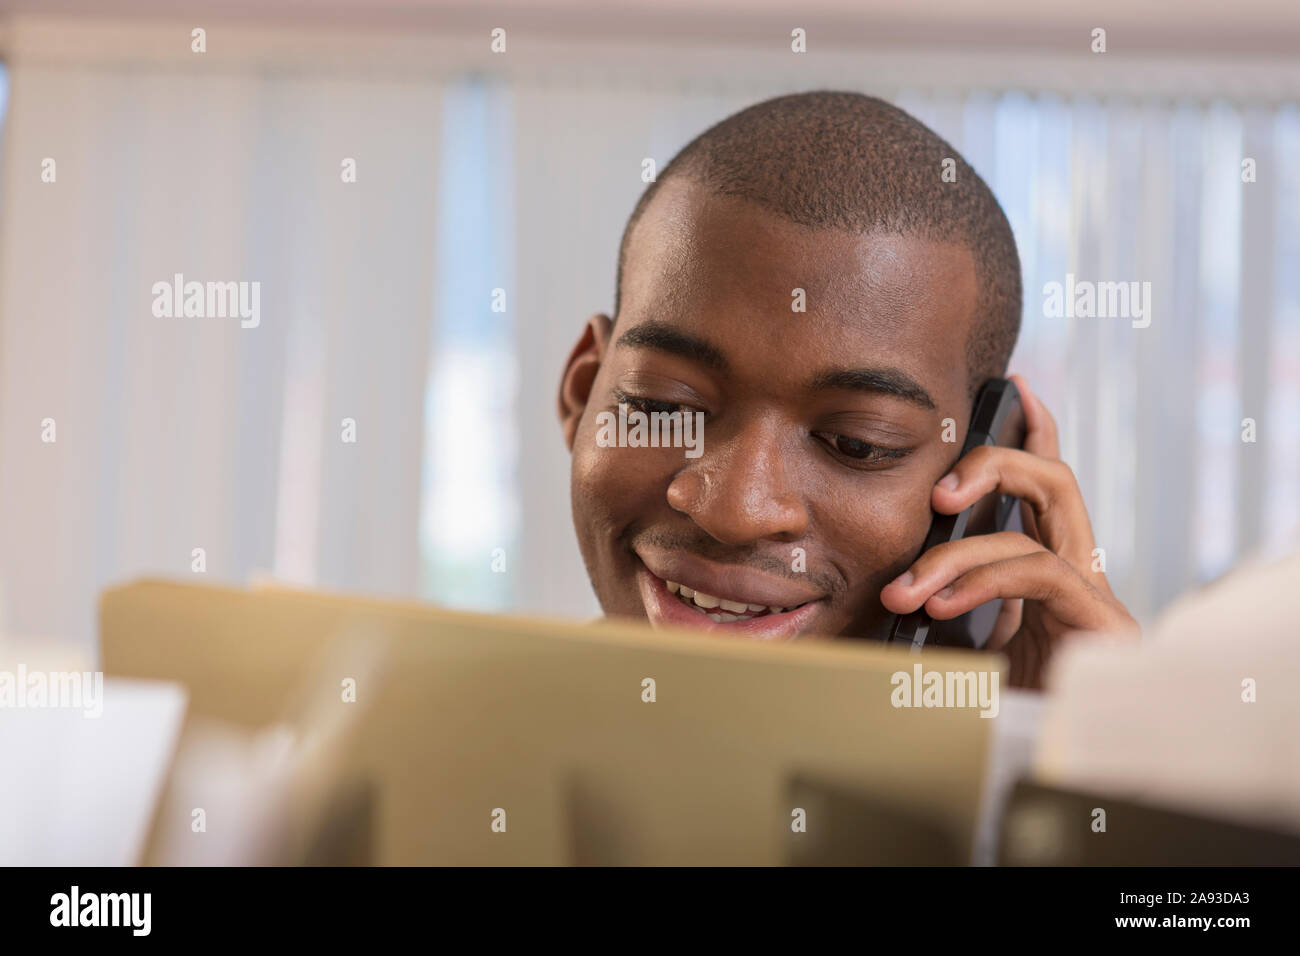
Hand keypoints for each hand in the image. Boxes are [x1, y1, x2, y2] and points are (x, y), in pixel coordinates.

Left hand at [880, 374, 1138, 688]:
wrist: (1054, 764)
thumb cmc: (1000, 705)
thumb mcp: (951, 648)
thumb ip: (928, 611)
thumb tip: (864, 593)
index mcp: (1040, 563)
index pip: (1040, 483)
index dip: (1030, 429)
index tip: (1007, 387)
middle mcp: (1071, 566)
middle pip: (1053, 477)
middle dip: (996, 460)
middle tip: (935, 490)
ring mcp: (1088, 591)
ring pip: (1044, 517)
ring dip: (961, 548)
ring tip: (906, 590)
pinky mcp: (1095, 621)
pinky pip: (1039, 571)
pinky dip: (981, 580)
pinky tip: (938, 606)